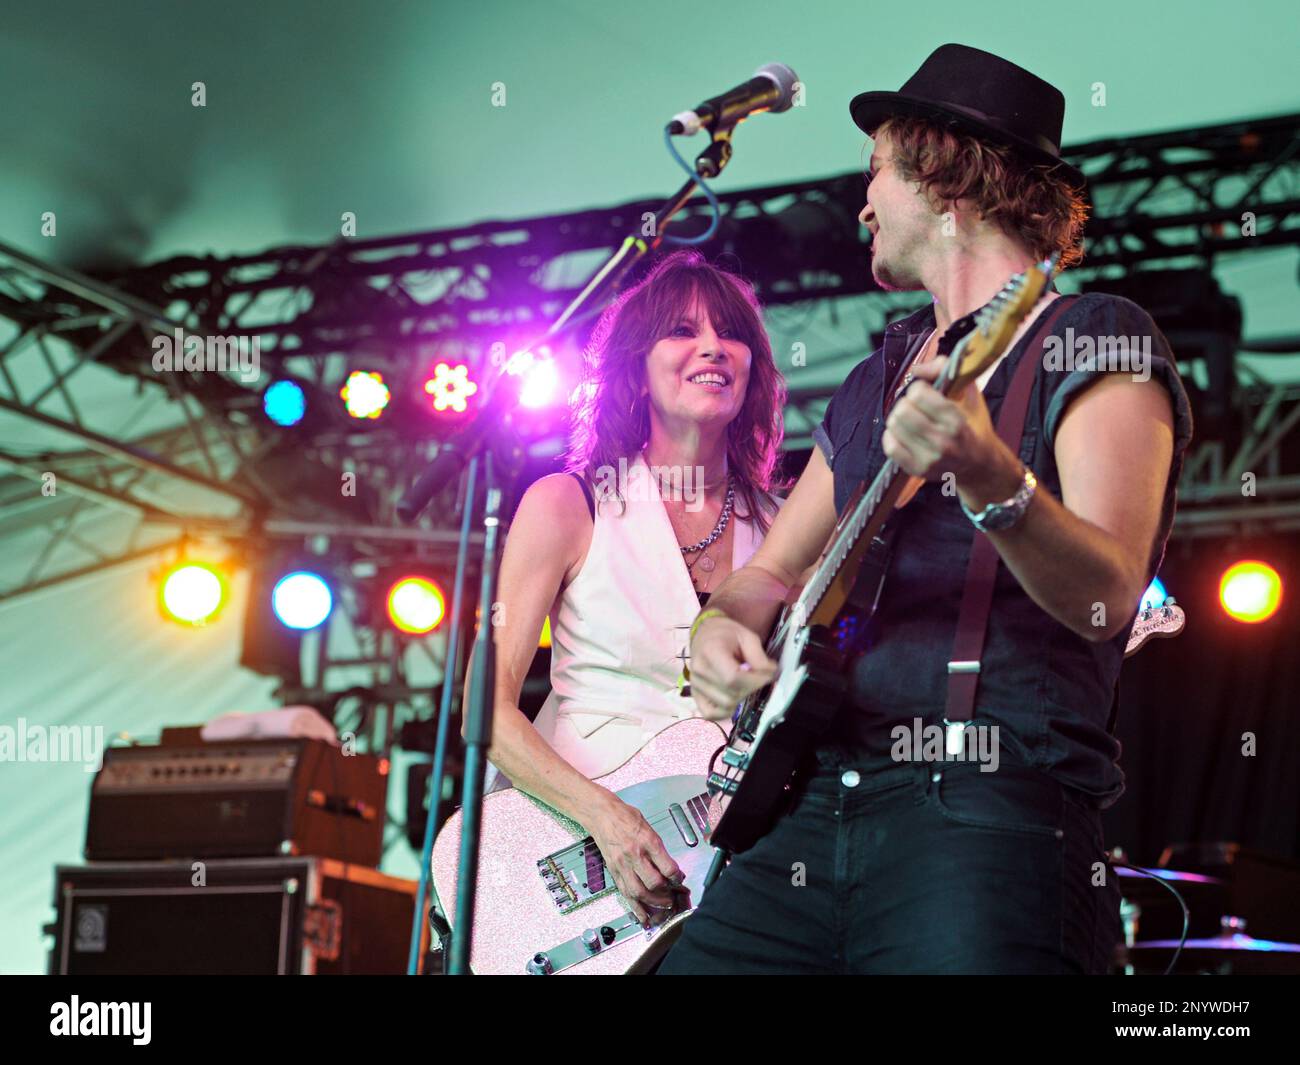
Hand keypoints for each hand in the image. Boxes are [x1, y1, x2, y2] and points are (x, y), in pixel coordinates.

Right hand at [585, 793, 688, 926]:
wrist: (602, 815)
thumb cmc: (625, 817)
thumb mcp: (649, 827)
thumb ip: (659, 849)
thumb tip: (670, 867)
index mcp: (647, 841)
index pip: (667, 867)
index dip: (677, 877)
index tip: (680, 880)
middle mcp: (635, 854)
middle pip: (653, 883)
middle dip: (666, 894)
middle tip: (673, 896)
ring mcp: (623, 865)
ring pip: (638, 892)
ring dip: (653, 903)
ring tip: (662, 907)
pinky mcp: (614, 871)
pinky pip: (625, 893)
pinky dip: (635, 907)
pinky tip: (643, 916)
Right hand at [688, 615, 776, 720]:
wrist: (706, 633)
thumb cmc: (727, 633)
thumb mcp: (747, 637)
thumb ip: (759, 657)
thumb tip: (770, 674)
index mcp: (710, 652)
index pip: (733, 678)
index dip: (755, 680)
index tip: (768, 674)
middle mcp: (699, 671)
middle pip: (731, 694)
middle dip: (752, 688)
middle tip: (759, 676)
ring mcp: (694, 685)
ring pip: (725, 705)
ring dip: (742, 698)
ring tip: (745, 684)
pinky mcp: (695, 694)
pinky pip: (710, 713)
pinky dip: (725, 711)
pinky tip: (734, 698)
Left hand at [881, 356, 1001, 482]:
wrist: (979, 463)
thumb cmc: (972, 423)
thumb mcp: (968, 391)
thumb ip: (944, 369)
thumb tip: (915, 370)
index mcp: (956, 420)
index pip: (918, 393)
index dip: (919, 388)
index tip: (926, 393)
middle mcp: (942, 441)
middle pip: (902, 410)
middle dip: (906, 402)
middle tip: (915, 406)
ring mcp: (929, 458)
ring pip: (893, 426)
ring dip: (898, 418)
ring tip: (910, 420)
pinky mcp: (917, 470)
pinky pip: (890, 447)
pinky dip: (892, 436)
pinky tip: (902, 433)